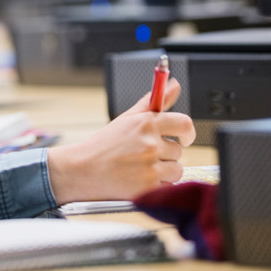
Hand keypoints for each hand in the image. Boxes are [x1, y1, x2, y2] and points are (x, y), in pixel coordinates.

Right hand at [46, 78, 195, 203]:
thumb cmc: (104, 144)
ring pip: (176, 170)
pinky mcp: (148, 186)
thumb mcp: (127, 119)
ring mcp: (150, 166)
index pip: (184, 124)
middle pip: (178, 151)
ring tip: (140, 169)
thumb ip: (153, 101)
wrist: (82, 169)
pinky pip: (167, 185)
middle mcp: (150, 144)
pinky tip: (139, 179)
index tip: (184, 138)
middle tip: (143, 155)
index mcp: (146, 123)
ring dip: (163, 171)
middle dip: (165, 155)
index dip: (187, 132)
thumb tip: (174, 84)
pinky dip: (156, 185)